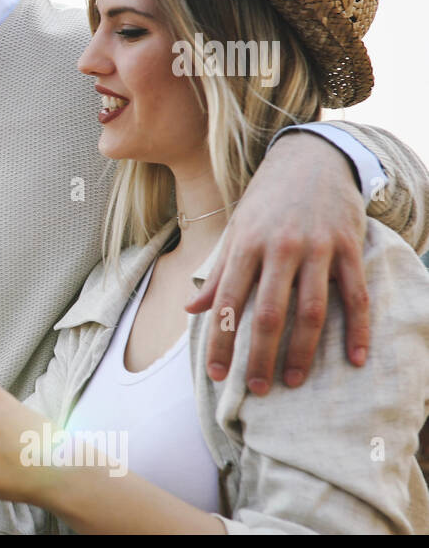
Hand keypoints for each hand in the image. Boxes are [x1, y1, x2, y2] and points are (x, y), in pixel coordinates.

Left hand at [185, 132, 368, 394]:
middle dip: (259, 356)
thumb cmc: (266, 201)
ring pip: (311, 310)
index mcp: (246, 246)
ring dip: (303, 351)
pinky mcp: (349, 248)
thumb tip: (191, 311)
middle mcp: (280, 249)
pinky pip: (355, 296)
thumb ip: (218, 273)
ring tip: (294, 381)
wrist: (312, 159)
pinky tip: (355, 360)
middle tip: (256, 389)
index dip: (220, 342)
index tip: (216, 374)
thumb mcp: (235, 230)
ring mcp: (317, 249)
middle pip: (268, 314)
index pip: (228, 304)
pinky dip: (357, 330)